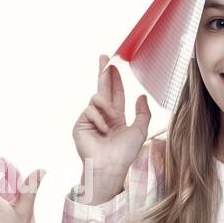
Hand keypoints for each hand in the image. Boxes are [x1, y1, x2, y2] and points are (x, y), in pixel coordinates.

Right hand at [72, 54, 149, 202]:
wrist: (109, 166)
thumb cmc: (124, 153)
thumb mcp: (140, 130)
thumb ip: (143, 112)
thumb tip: (141, 95)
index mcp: (116, 117)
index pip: (115, 93)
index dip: (115, 79)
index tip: (113, 65)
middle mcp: (103, 116)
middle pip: (102, 88)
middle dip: (103, 72)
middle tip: (104, 56)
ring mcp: (90, 120)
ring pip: (97, 98)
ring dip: (106, 109)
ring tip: (110, 124)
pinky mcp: (80, 124)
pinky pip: (90, 109)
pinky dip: (98, 119)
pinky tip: (102, 131)